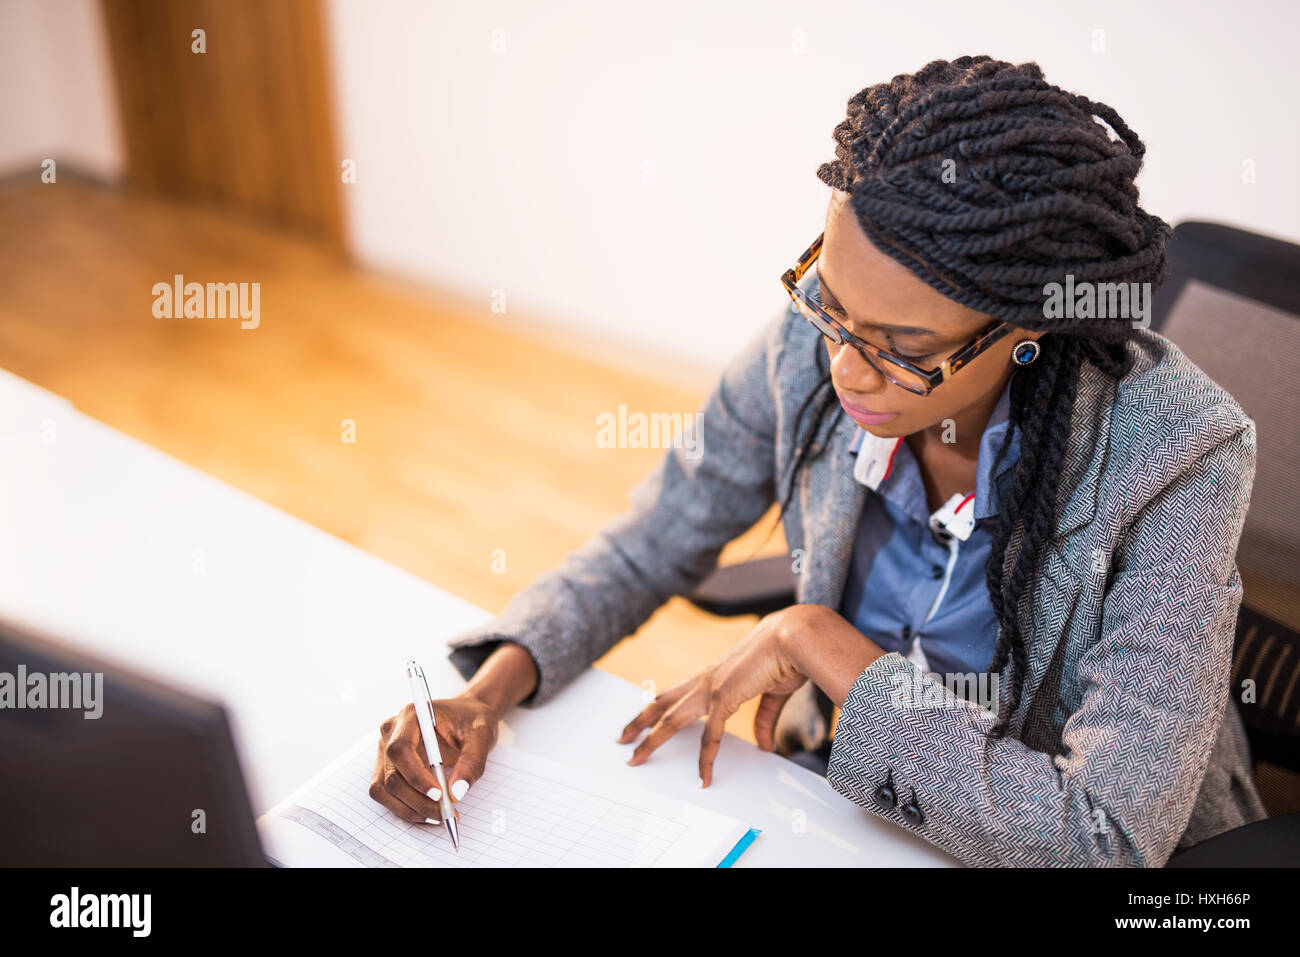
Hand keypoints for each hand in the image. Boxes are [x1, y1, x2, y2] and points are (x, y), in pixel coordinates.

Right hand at [369, 690, 499, 823]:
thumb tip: (456, 793)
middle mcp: (392, 732)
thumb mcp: (482, 735)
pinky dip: (405, 808)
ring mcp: (385, 750)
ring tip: (439, 815)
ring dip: (409, 809)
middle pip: (391, 774)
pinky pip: (387, 794)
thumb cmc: (472, 719)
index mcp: (411, 715)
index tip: (438, 795)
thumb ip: (472, 762)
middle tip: (445, 813)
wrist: (467, 716)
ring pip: (384, 789)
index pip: (400, 749)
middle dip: (417, 800)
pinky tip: (428, 812)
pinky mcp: (388, 767)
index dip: (416, 776)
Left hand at [616, 606, 812, 786]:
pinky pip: (710, 735)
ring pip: (670, 718)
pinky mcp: (724, 696)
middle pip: (661, 703)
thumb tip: (764, 746)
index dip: (657, 707)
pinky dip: (706, 758)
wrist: (794, 636)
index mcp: (714, 675)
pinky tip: (704, 776)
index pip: (675, 693)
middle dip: (639, 721)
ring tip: (635, 757)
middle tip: (621, 738)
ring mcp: (711, 687)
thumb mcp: (771, 693)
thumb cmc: (784, 657)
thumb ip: (763, 720)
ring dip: (651, 738)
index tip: (644, 719)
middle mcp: (705, 680)